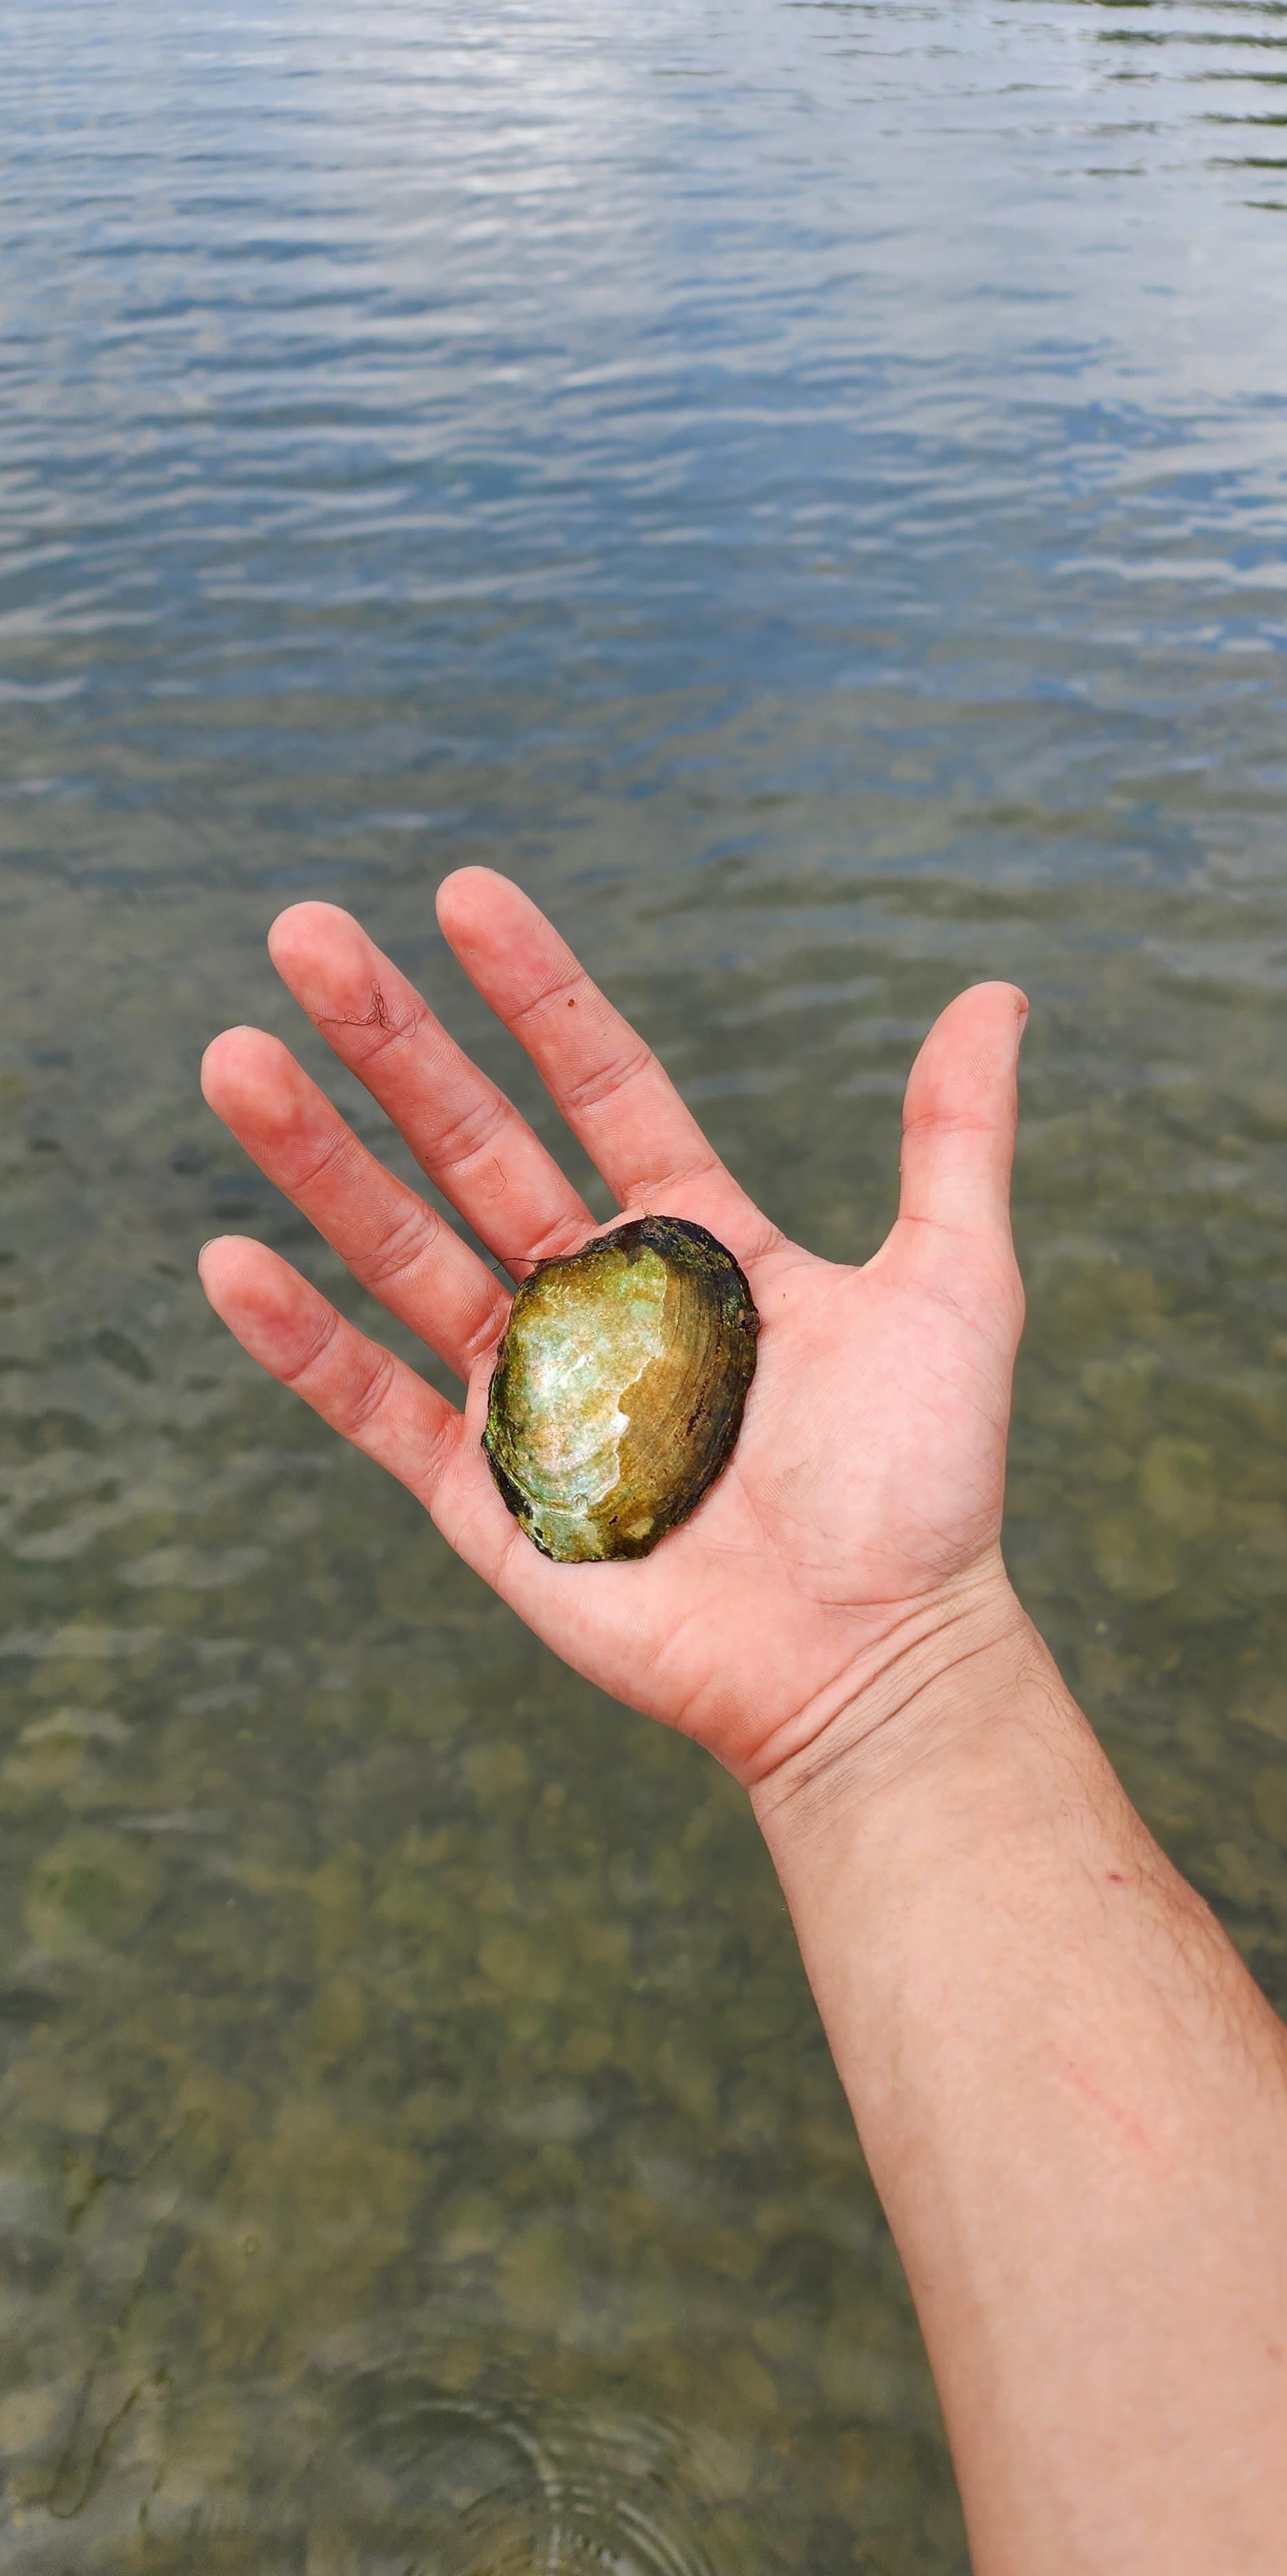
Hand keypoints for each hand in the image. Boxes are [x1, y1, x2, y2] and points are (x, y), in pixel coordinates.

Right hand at [199, 870, 1027, 1788]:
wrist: (876, 1660)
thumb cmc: (924, 1486)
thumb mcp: (957, 1288)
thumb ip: (953, 1143)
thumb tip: (995, 993)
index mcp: (694, 1238)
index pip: (598, 1084)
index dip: (535, 992)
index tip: (463, 892)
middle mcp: (596, 1299)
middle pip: (473, 1145)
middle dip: (390, 1044)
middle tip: (302, 932)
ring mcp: (530, 1393)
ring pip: (402, 1254)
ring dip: (318, 1163)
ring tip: (233, 1060)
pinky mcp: (484, 1496)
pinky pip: (375, 1407)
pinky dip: (301, 1343)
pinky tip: (228, 1261)